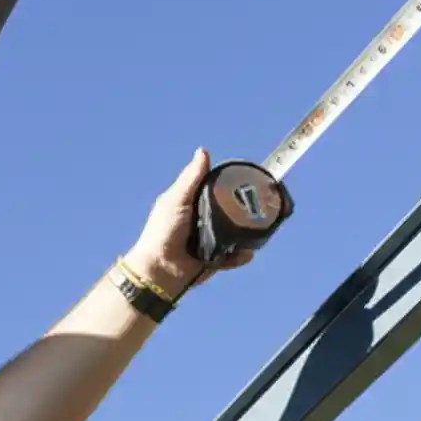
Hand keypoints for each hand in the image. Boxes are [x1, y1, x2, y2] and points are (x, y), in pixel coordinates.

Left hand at [122, 147, 253, 297]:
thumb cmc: (162, 232)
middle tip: (260, 206)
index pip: (217, 190)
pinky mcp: (214, 260)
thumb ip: (191, 178)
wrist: (159, 270)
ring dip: (246, 234)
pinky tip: (247, 253)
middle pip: (231, 212)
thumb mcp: (176, 200)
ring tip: (257, 230)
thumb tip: (203, 151)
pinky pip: (233, 257)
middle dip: (245, 211)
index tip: (250, 179)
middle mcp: (203, 221)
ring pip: (235, 234)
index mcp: (194, 204)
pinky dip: (240, 256)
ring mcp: (210, 241)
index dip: (232, 185)